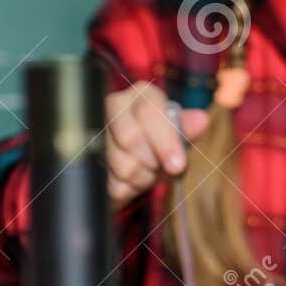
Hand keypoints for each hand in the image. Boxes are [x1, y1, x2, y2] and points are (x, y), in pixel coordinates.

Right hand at [104, 82, 208, 210]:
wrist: (136, 161)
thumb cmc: (162, 142)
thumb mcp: (179, 135)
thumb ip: (188, 129)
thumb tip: (201, 120)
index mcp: (143, 95)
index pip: (149, 112)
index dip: (165, 142)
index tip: (177, 166)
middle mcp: (114, 105)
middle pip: (131, 139)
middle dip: (152, 163)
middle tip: (160, 168)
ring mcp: (95, 129)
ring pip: (120, 164)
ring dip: (141, 178)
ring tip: (146, 173)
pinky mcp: (84, 156)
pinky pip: (108, 183)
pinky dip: (125, 190)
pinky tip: (129, 182)